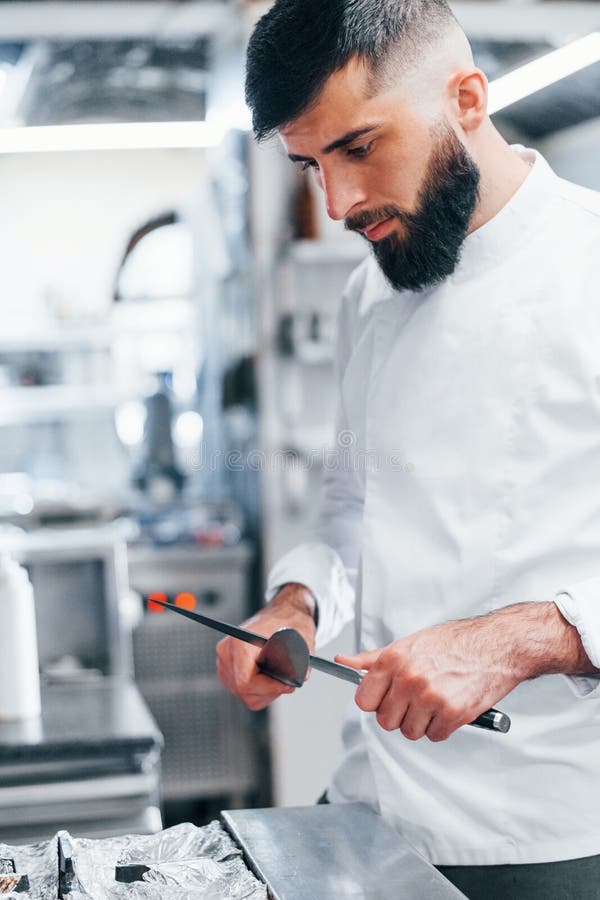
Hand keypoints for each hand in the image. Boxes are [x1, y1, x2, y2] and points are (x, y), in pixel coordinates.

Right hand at [216, 583, 316, 710]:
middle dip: (270, 691)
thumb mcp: (301, 641)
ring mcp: (224, 662)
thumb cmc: (289, 623)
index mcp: (239, 643)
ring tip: (280, 678)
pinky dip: (259, 691)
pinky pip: (243, 692)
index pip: (245, 682)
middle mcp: (227, 653)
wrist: (283, 613)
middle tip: (288, 683)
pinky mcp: (227, 670)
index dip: (269, 688)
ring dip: (265, 692)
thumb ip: (300, 662)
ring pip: (244, 695)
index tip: (287, 685)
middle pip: (244, 691)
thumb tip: (299, 679)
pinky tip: (270, 678)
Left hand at [335, 603, 564, 741]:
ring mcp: (430, 697)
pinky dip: (442, 727)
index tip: (387, 698)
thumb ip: (373, 658)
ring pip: (409, 732)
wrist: (496, 645)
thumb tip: (343, 661)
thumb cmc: (454, 642)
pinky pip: (434, 736)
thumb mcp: (409, 643)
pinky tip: (451, 707)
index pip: (364, 700)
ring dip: (422, 723)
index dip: (376, 702)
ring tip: (436, 701)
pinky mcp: (452, 713)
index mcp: (393, 659)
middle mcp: (408, 678)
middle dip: (400, 715)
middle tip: (417, 700)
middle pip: (385, 721)